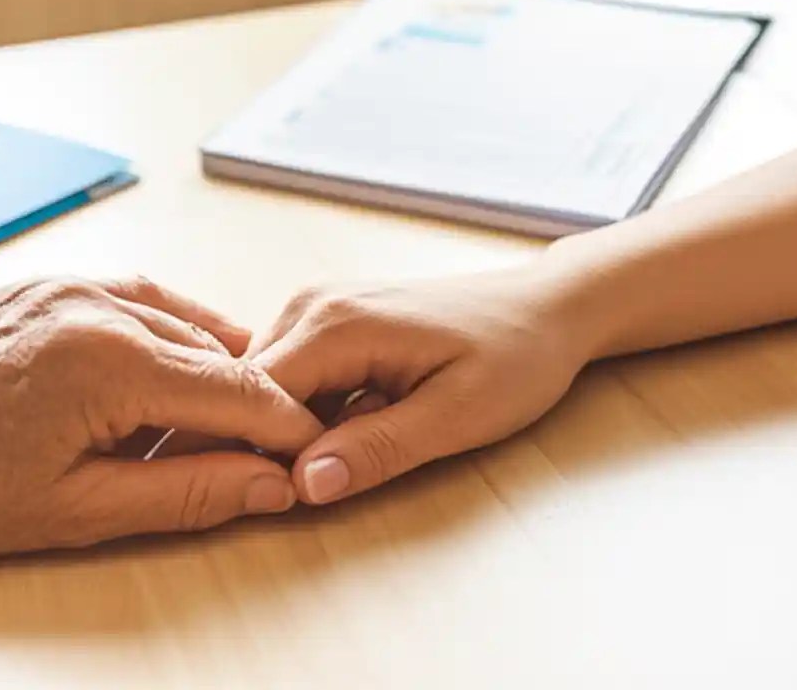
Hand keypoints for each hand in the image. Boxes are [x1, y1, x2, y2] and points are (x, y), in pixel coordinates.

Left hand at [0, 276, 323, 559]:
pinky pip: (133, 296)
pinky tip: (174, 363)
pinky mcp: (44, 286)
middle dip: (252, 400)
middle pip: (214, 351)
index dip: (283, 426)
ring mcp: (65, 286)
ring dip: (211, 365)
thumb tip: (270, 485)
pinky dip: (166, 331)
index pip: (235, 390)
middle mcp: (92, 305)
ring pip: (179, 318)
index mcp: (108, 359)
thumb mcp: (82, 512)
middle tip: (273, 448)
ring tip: (226, 418)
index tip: (310, 451)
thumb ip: (189, 492)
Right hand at [251, 268, 596, 504]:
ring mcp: (318, 307)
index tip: (296, 491)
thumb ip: (376, 449)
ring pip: (265, 388)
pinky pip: (292, 376)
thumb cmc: (516, 357)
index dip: (261, 453)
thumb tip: (302, 485)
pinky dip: (309, 411)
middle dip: (272, 442)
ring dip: (293, 428)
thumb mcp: (457, 416)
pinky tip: (357, 422)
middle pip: (248, 392)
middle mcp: (312, 304)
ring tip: (361, 437)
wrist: (548, 309)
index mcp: (335, 324)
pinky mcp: (328, 319)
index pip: (252, 399)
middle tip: (335, 471)